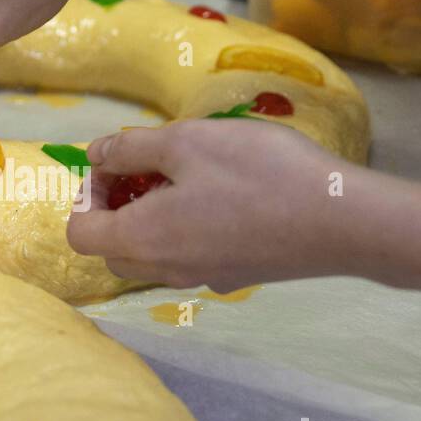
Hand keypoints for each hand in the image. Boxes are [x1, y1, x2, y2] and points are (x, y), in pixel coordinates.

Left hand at [66, 119, 361, 291]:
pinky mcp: (235, 277)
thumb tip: (94, 155)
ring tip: (184, 177)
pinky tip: (222, 196)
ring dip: (150, 220)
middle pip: (112, 250)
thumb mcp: (186, 142)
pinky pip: (189, 258)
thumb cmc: (257, 173)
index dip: (87, 196)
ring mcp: (202, 279)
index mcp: (142, 239)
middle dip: (115, 209)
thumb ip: (130, 148)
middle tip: (145, 170)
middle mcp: (165, 270)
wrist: (339, 221)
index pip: (80, 233)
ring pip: (151, 257)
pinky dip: (184, 230)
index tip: (115, 164)